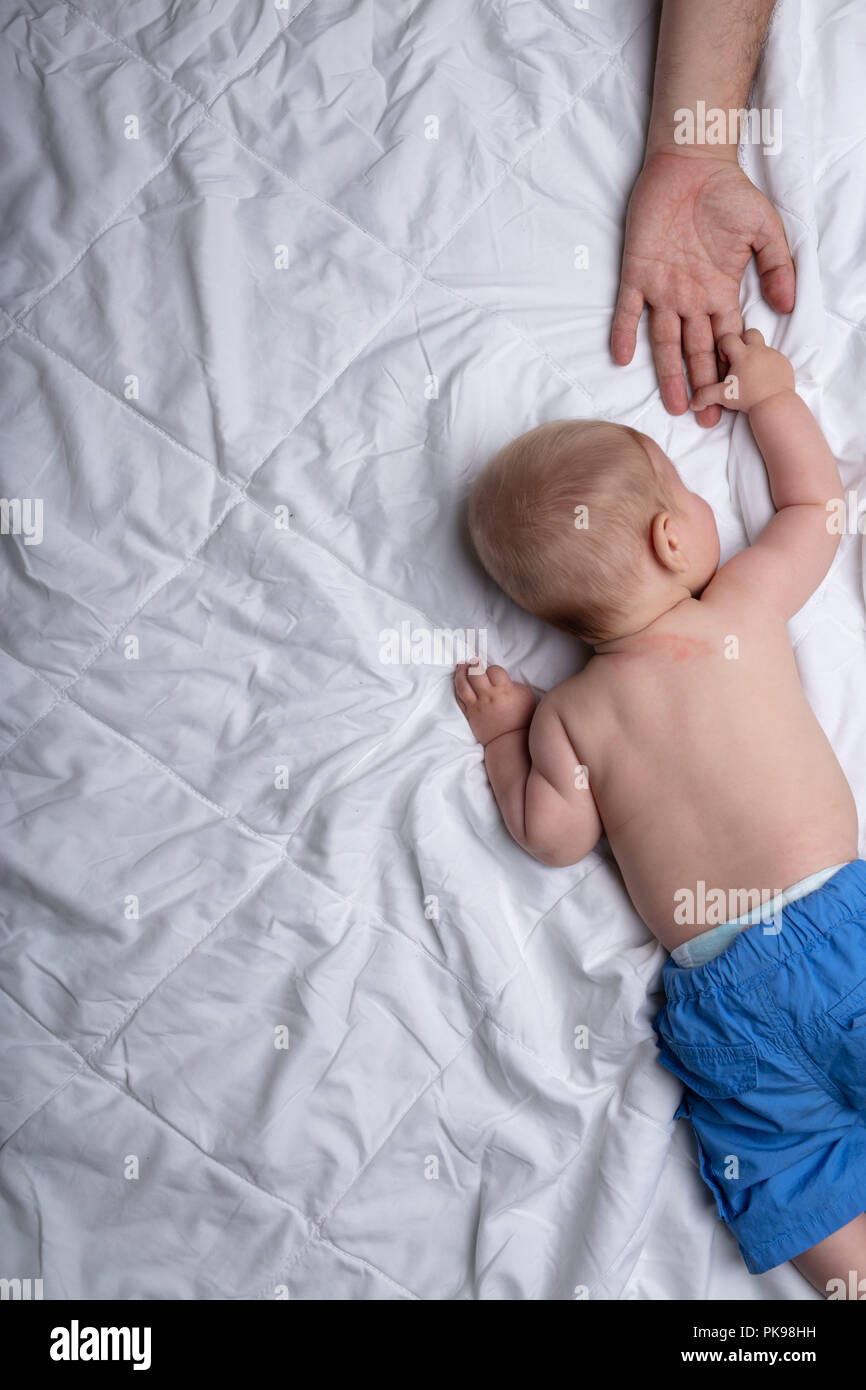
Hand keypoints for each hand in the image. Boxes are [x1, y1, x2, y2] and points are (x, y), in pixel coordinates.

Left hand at [454, 663, 536, 746]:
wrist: (509, 740)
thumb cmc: (521, 718)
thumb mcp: (526, 696)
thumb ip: (513, 684)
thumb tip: (501, 679)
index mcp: (504, 690)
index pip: (494, 670)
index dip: (493, 668)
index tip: (493, 672)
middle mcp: (488, 697)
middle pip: (475, 674)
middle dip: (473, 665)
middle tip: (473, 661)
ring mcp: (476, 706)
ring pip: (462, 685)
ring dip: (460, 673)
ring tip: (461, 665)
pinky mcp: (469, 714)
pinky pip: (459, 699)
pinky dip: (457, 688)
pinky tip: (458, 682)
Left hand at [612, 152, 794, 426]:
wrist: (692, 163)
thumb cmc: (729, 194)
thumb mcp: (765, 229)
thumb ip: (776, 267)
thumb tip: (786, 307)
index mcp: (720, 292)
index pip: (725, 340)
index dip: (730, 368)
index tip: (736, 397)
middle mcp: (691, 298)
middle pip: (696, 351)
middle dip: (703, 384)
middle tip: (709, 417)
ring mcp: (663, 289)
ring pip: (665, 340)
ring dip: (668, 373)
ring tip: (675, 404)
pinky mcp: (636, 273)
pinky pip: (628, 309)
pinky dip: (624, 332)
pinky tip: (623, 357)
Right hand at [689, 328, 794, 413]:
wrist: (775, 405)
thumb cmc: (748, 399)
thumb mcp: (723, 397)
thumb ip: (705, 396)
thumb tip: (693, 403)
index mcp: (742, 354)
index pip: (729, 338)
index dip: (724, 347)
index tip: (726, 361)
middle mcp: (759, 350)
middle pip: (750, 333)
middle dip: (743, 343)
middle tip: (740, 362)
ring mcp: (773, 355)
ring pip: (763, 347)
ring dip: (756, 357)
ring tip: (752, 376)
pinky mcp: (784, 363)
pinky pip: (775, 358)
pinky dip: (769, 366)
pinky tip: (764, 381)